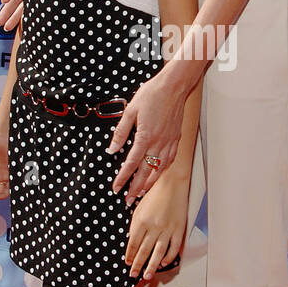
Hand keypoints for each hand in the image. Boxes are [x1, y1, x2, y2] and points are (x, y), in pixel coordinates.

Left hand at [107, 69, 187, 203]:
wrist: (173, 86)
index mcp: (145, 137)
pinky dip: (161, 171)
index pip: (131, 164)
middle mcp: (158, 143)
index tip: (116, 188)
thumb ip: (120, 132)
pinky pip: (168, 161)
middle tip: (128, 200)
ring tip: (141, 192)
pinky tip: (157, 174)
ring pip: (159, 170)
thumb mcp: (129, 111)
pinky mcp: (176, 140)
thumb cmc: (152, 95)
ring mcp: (169, 143)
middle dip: (136, 188)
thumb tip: (112, 149)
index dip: (122, 178)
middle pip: (145, 172)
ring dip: (149, 183)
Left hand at [126, 172, 189, 282]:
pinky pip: (173, 247)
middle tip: (133, 275)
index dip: (129, 255)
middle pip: (143, 250)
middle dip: (137, 264)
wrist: (173, 182)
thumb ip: (135, 223)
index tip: (127, 263)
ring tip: (147, 276)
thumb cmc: (154, 192)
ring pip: (158, 253)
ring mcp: (167, 229)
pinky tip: (164, 263)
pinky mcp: (179, 229)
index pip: (133, 243)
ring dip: (151, 266)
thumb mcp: (139, 206)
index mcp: (141, 220)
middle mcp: (153, 226)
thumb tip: (131, 240)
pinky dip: (168, 257)